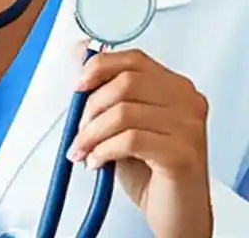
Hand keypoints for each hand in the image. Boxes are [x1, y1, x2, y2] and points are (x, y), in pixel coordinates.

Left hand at [69, 49, 212, 237]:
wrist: (176, 214)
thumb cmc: (148, 170)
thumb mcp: (120, 125)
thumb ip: (105, 93)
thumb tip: (77, 52)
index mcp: (175, 88)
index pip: (134, 59)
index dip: (99, 67)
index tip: (77, 86)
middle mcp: (188, 102)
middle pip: (126, 83)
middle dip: (91, 107)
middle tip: (79, 131)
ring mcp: (189, 127)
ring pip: (123, 113)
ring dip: (91, 133)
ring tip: (83, 150)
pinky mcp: (183, 153)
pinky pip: (130, 140)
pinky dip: (103, 150)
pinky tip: (96, 162)